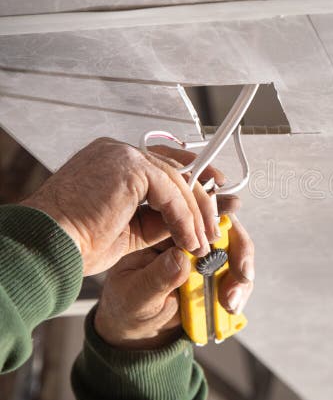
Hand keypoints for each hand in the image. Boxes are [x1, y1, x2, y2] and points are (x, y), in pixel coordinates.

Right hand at [21, 138, 225, 275]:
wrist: (48, 246)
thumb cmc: (75, 243)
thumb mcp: (128, 229)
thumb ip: (158, 219)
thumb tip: (188, 221)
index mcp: (113, 162)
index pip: (162, 164)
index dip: (192, 180)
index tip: (215, 196)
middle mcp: (117, 152)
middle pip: (175, 169)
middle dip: (200, 201)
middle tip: (212, 230)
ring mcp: (122, 155)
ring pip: (177, 180)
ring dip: (194, 215)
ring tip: (201, 243)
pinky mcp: (129, 167)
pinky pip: (171, 192)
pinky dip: (184, 217)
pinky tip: (188, 239)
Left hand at [94, 203, 254, 349]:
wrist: (137, 327)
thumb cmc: (127, 305)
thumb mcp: (135, 295)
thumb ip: (156, 279)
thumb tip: (180, 258)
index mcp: (159, 228)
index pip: (189, 208)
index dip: (213, 209)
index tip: (226, 220)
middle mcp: (186, 233)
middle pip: (223, 223)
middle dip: (238, 247)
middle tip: (241, 274)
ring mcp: (205, 250)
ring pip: (237, 246)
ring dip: (241, 271)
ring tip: (230, 300)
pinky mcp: (218, 269)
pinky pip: (239, 272)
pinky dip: (241, 288)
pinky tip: (231, 305)